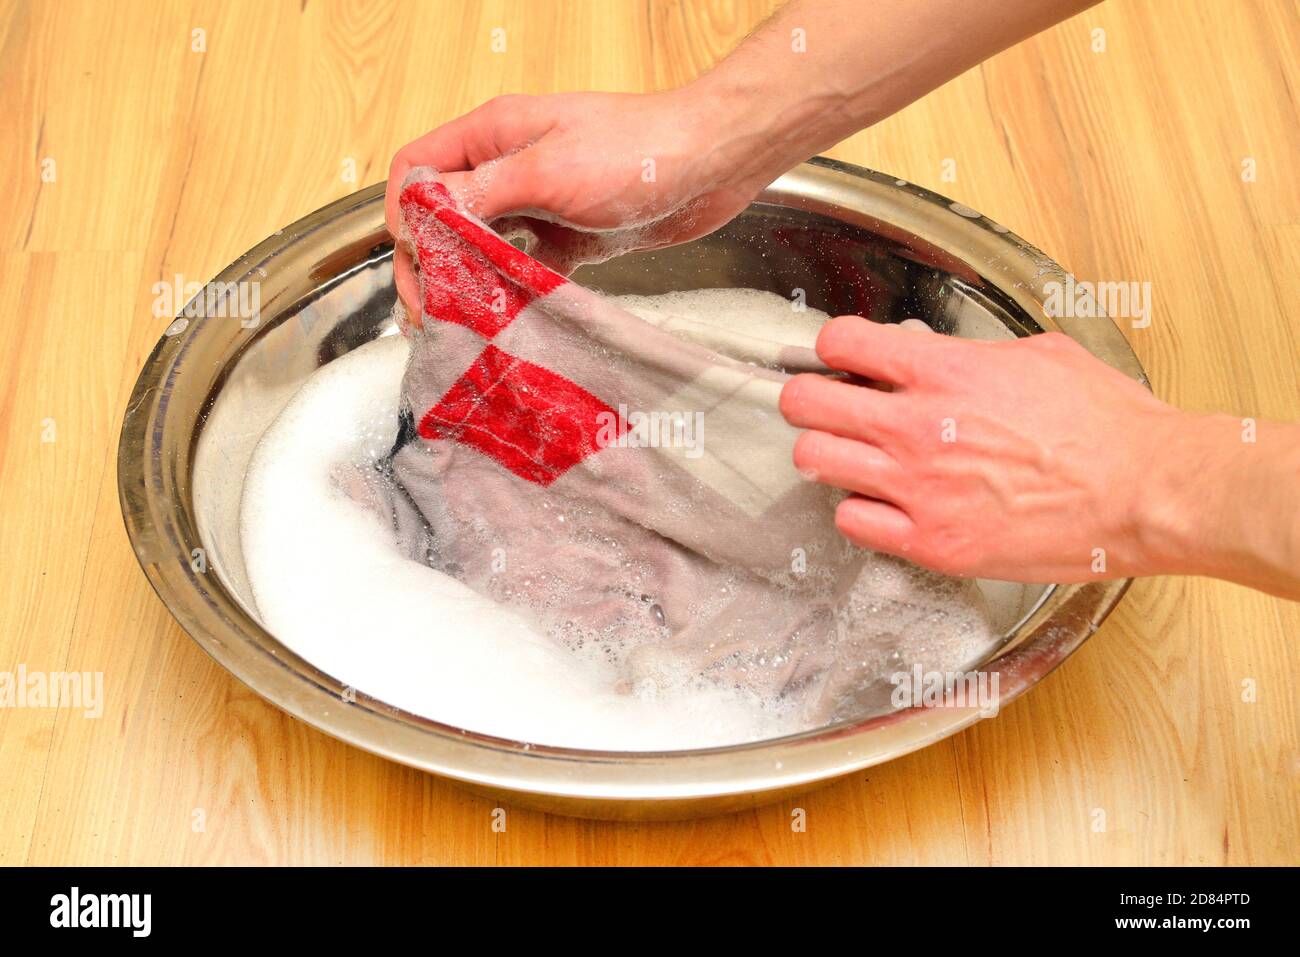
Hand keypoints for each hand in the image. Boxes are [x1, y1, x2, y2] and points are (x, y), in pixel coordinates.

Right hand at [385, 90, 771, 319]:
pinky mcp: (572, 236)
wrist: (713, 164)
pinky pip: (530, 268)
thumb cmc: (637, 150)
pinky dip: (518, 292)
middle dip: (431, 261)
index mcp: (493, 135)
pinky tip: (514, 317)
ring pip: (484, 245)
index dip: (404, 214)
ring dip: (469, 280)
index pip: (418, 169)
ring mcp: (541, 202)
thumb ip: (481, 193)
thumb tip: (424, 215)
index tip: (411, 262)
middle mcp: (510, 166)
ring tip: (461, 322)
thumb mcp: (546, 170)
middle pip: (445, 214)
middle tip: (430, 311)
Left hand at [780, 318, 1198, 583]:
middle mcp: (917, 427)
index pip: (840, 342)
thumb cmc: (1107, 426)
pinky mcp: (930, 542)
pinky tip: (882, 503)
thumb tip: (938, 353)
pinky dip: (858, 509)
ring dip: (825, 453)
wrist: (1145, 492)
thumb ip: (972, 354)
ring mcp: (918, 488)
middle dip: (808, 398)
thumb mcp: (1039, 356)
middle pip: (806, 403)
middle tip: (822, 405)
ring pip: (814, 461)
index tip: (837, 358)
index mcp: (944, 371)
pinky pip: (851, 521)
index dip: (831, 348)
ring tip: (849, 455)